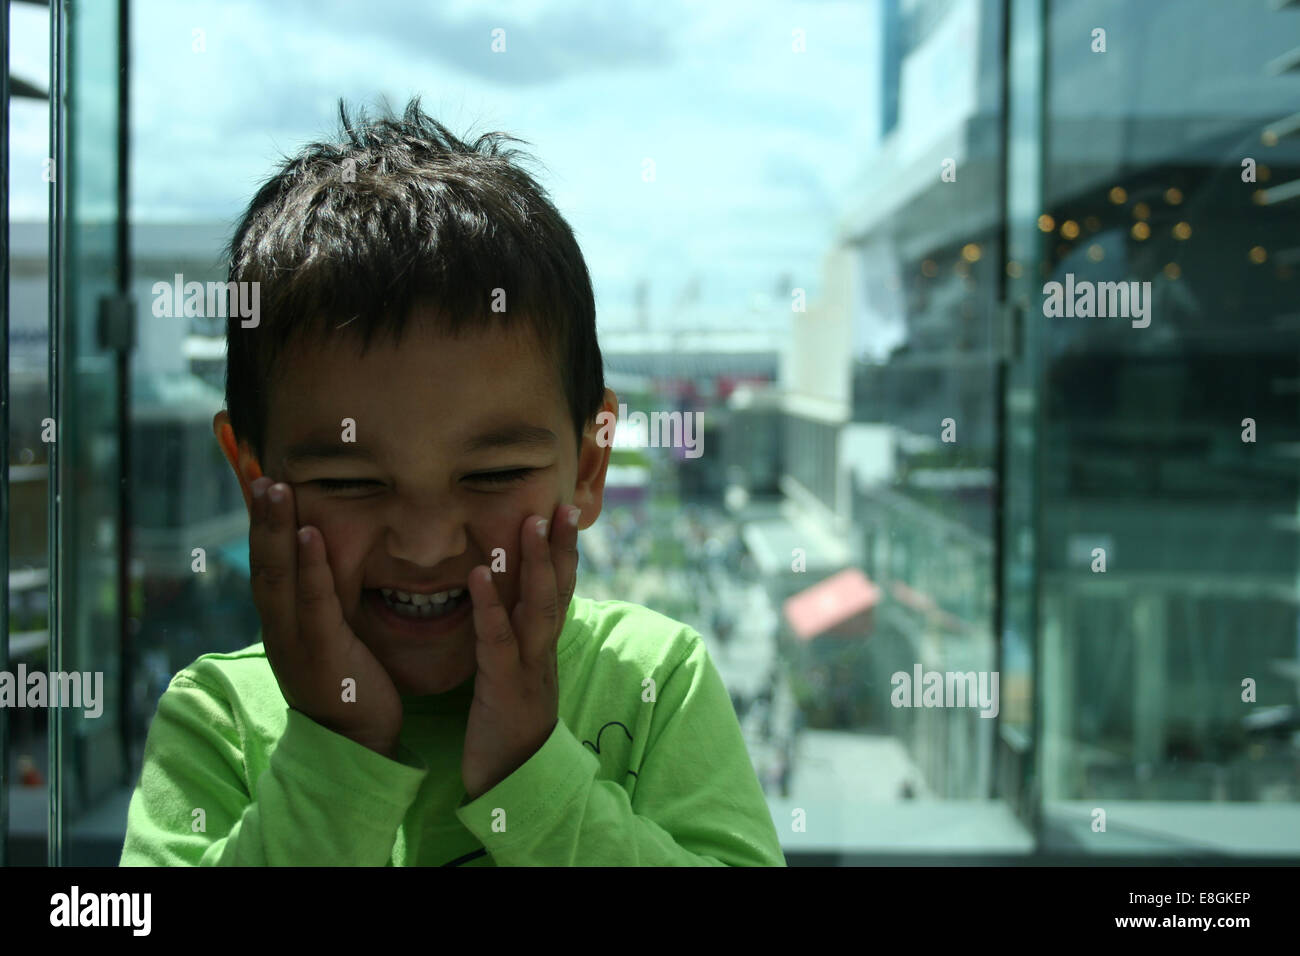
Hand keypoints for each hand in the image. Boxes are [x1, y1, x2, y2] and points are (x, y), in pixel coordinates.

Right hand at [248, 476, 403, 757]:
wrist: (356, 741)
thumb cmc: (349, 683)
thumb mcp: (329, 635)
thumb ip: (323, 600)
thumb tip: (325, 559)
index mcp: (280, 621)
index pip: (265, 562)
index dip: (260, 522)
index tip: (257, 479)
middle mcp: (278, 627)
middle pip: (262, 561)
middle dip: (259, 516)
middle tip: (257, 470)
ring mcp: (294, 640)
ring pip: (278, 576)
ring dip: (275, 529)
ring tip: (274, 487)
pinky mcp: (321, 652)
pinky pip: (313, 602)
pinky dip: (310, 566)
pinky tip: (308, 534)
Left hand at [461, 503, 580, 800]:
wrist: (513, 790)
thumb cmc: (507, 732)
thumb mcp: (514, 680)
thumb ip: (513, 645)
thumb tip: (506, 610)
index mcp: (543, 651)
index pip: (558, 592)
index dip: (563, 553)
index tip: (564, 514)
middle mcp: (543, 655)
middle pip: (557, 592)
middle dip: (559, 547)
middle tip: (561, 505)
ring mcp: (529, 671)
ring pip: (537, 609)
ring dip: (534, 564)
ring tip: (529, 523)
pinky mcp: (505, 690)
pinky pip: (498, 643)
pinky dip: (490, 607)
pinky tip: (479, 576)